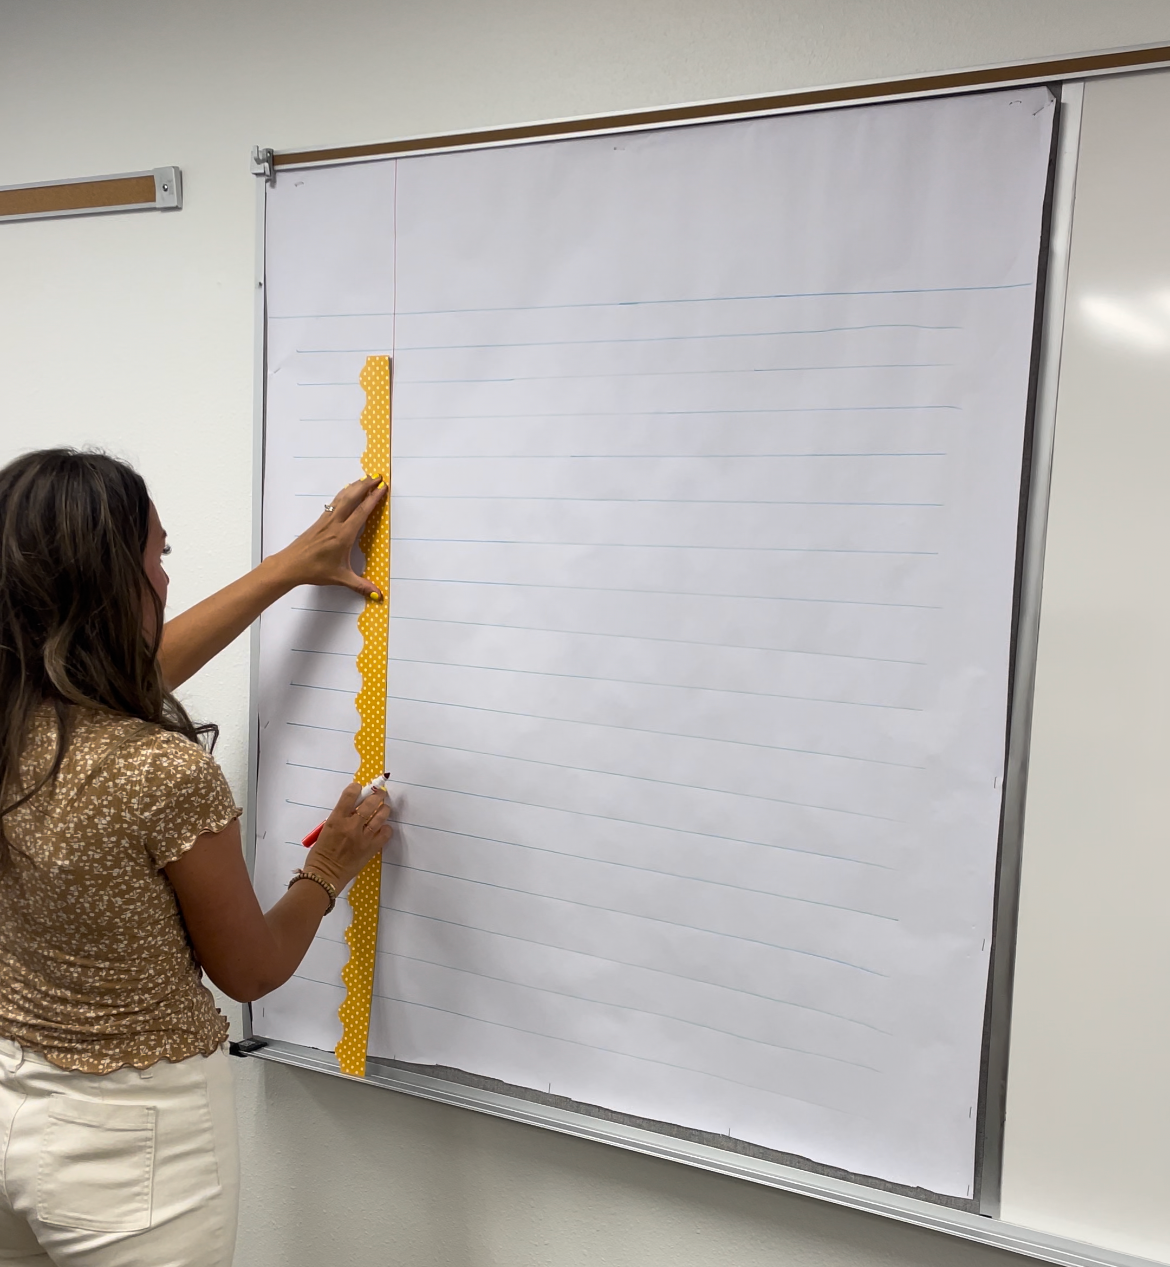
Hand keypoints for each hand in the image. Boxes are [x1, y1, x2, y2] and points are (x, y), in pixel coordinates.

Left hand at [270, 475, 386, 598]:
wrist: (290, 565)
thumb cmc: (314, 570)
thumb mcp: (340, 578)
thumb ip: (361, 585)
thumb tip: (377, 595)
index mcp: (343, 534)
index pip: (362, 511)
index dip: (373, 498)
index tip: (382, 488)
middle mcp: (335, 523)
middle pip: (352, 497)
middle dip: (366, 485)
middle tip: (377, 476)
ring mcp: (326, 520)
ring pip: (342, 497)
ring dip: (355, 486)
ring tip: (365, 479)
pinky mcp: (320, 521)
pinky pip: (335, 502)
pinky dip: (344, 493)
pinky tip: (347, 492)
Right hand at [305, 781, 393, 890]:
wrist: (324, 876)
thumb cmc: (320, 854)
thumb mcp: (326, 830)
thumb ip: (340, 818)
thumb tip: (353, 809)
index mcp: (336, 820)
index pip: (350, 795)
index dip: (357, 787)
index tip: (359, 787)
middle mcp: (351, 825)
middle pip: (370, 803)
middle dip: (377, 795)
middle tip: (380, 794)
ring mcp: (363, 837)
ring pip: (381, 816)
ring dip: (384, 809)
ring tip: (384, 808)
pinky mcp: (371, 848)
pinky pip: (385, 833)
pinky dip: (386, 828)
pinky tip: (383, 828)